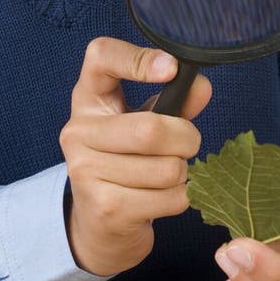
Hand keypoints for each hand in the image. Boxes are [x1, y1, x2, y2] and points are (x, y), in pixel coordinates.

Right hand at [59, 37, 211, 276]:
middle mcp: (78, 131)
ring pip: (166, 168)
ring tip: (169, 172)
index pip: (101, 57)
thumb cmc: (125, 159)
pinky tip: (164, 196)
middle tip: (188, 143)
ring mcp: (86, 171)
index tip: (170, 69)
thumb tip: (201, 86)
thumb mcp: (144, 120)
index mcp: (88, 98)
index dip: (138, 58)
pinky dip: (181, 197)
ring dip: (183, 171)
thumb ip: (175, 101)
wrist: (98, 222)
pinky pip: (169, 198)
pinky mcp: (106, 208)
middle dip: (185, 138)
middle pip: (150, 129)